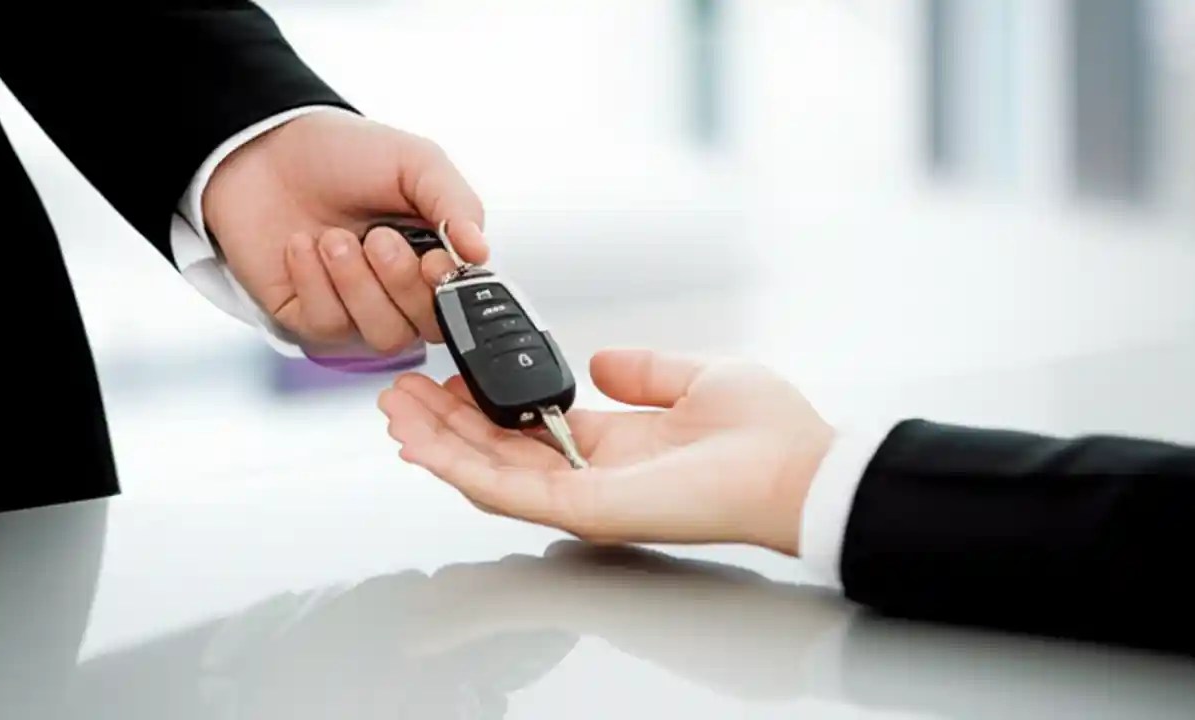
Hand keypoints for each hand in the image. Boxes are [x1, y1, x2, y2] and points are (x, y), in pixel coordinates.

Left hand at [202, 110, 487, 352]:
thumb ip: (456, 204)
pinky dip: (314, 283)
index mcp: (434, 254)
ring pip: (382, 335)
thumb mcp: (415, 162)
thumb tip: (481, 251)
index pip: (462, 302)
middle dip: (401, 284)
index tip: (435, 260)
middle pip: (426, 328)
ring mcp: (355, 308)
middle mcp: (399, 289)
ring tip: (333, 239)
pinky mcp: (309, 317)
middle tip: (378, 237)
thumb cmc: (341, 153)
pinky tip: (302, 246)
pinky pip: (327, 326)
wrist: (264, 146)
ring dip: (357, 285)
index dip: (451, 293)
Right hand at [377, 348, 834, 554]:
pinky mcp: (586, 510)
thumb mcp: (696, 376)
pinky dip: (460, 468)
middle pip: (497, 452)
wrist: (801, 469)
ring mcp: (585, 497)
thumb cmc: (768, 432)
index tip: (446, 375)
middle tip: (400, 393)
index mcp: (615, 446)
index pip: (529, 431)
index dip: (483, 406)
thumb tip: (600, 360)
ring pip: (489, 475)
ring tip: (394, 410)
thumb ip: (643, 371)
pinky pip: (508, 493)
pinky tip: (423, 442)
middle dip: (444, 423)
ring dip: (437, 444)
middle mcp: (592, 474)